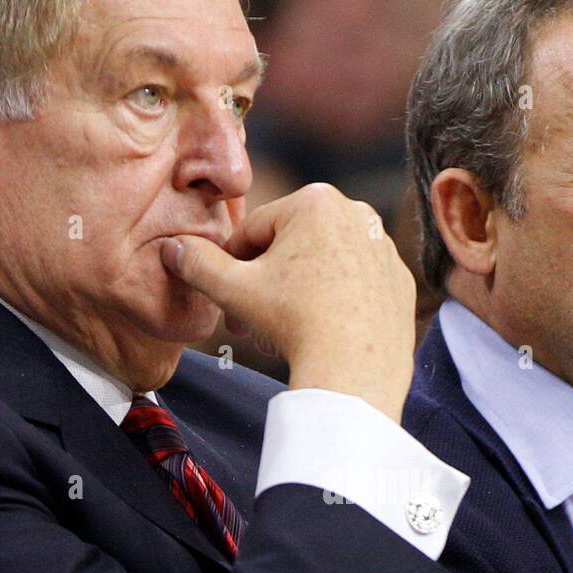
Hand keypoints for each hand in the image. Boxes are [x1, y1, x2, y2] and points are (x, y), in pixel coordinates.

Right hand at [161, 183, 417, 421]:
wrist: (354, 372)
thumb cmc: (293, 322)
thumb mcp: (233, 291)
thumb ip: (198, 264)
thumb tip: (171, 249)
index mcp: (316, 200)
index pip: (254, 231)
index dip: (231, 265)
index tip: (224, 297)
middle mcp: (358, 215)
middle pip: (291, 247)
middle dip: (265, 281)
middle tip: (246, 321)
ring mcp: (385, 250)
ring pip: (324, 267)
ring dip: (298, 292)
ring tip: (282, 331)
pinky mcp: (401, 284)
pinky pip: (356, 289)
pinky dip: (337, 305)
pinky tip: (322, 334)